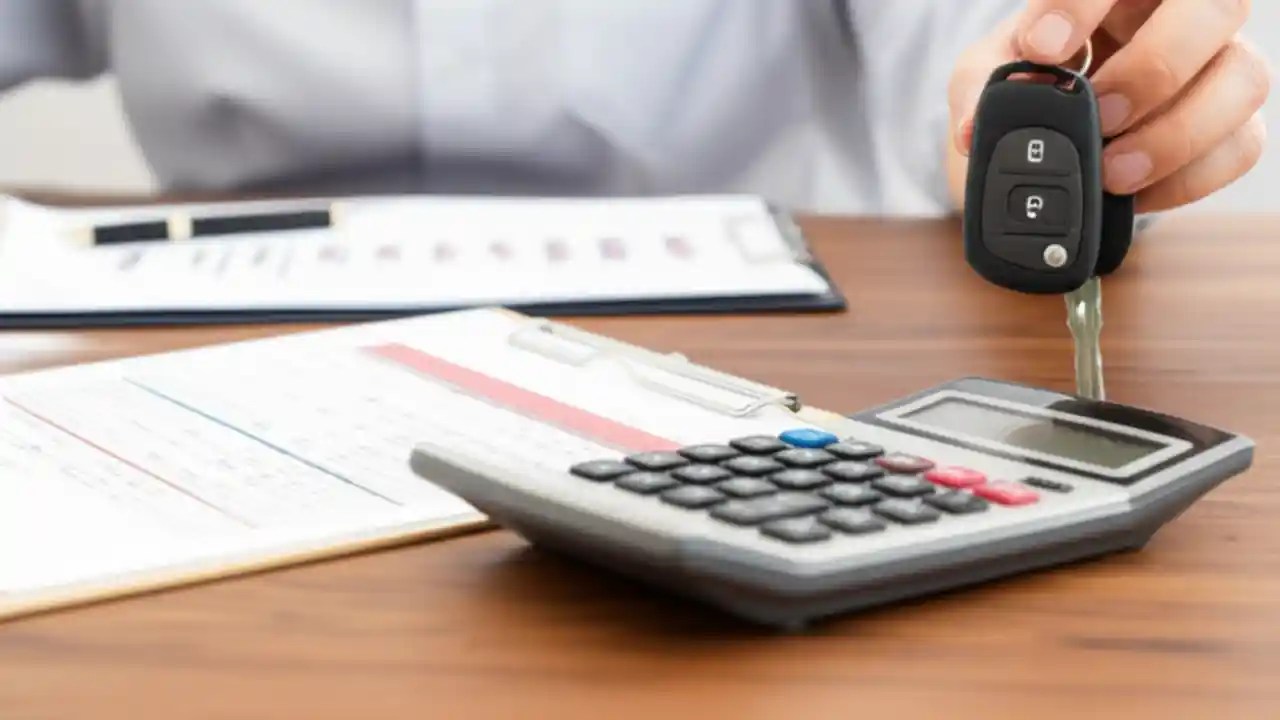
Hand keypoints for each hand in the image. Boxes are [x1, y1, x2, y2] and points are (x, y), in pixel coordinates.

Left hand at [947, 0, 1269, 212]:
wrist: (1056, 128)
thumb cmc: (1034, 78)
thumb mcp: (992, 72)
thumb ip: (981, 87)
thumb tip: (972, 128)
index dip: (1082, 4)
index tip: (1040, 47)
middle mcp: (1182, 14)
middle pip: (1217, 7)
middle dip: (1155, 67)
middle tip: (1099, 115)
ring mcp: (1217, 68)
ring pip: (1243, 79)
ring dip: (1178, 133)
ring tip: (1113, 171)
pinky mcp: (1231, 128)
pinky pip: (1241, 147)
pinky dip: (1186, 179)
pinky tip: (1132, 192)